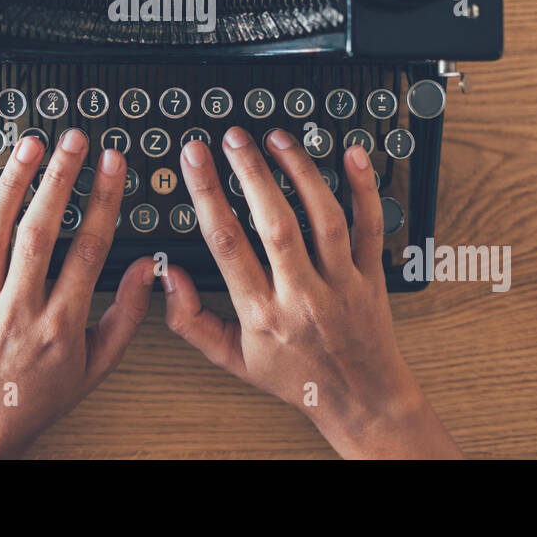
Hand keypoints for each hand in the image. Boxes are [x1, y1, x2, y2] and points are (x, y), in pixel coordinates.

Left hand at [0, 129, 155, 458]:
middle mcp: (19, 307)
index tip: (112, 164)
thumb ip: (127, 314)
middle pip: (39, 233)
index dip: (103, 201)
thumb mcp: (97, 365)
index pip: (88, 250)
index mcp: (60, 324)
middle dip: (59, 180)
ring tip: (30, 144)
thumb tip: (149, 270)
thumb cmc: (39, 395)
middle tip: (73, 141)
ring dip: (12, 182)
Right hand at [163, 127, 460, 458]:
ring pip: (323, 218)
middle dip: (250, 173)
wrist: (361, 399)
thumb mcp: (232, 358)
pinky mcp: (371, 275)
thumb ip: (190, 320)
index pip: (226, 242)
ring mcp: (340, 283)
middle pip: (274, 223)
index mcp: (261, 312)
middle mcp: (301, 295)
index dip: (206, 192)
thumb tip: (166, 276)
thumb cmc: (296, 376)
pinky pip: (369, 226)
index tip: (194, 157)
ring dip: (300, 171)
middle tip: (233, 137)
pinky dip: (364, 187)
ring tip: (277, 138)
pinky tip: (351, 154)